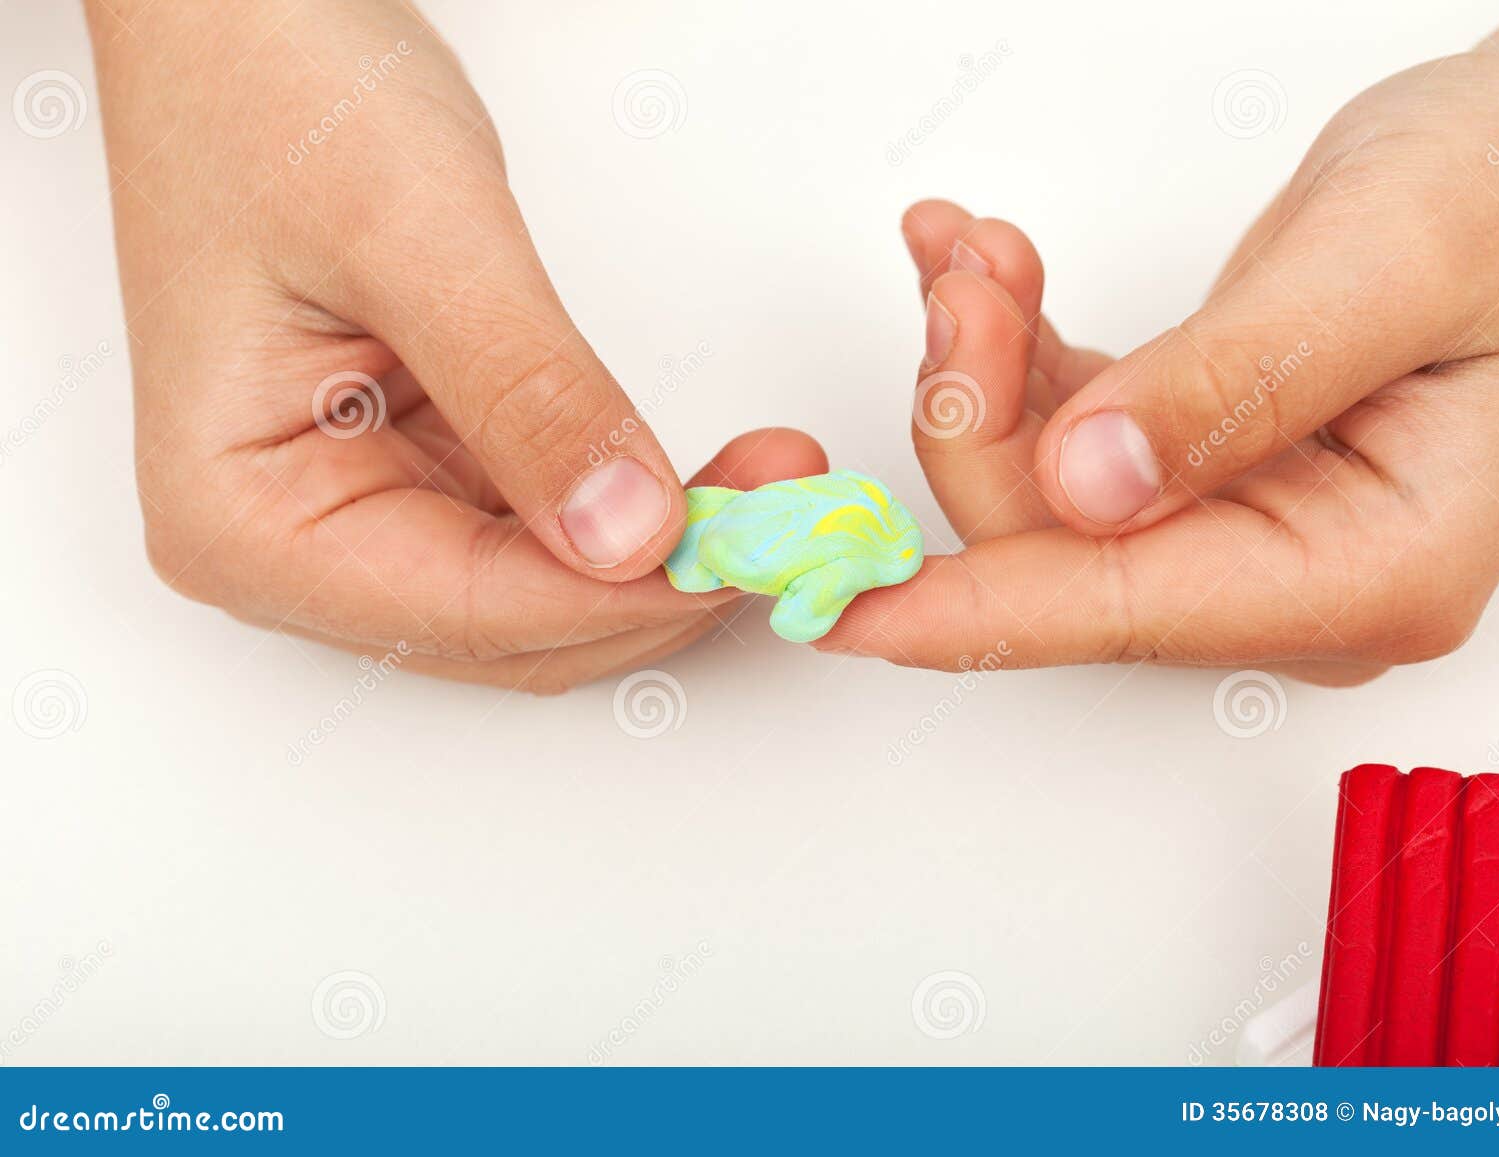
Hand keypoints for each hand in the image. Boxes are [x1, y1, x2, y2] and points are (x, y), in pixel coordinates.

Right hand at [88, 1, 824, 690]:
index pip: (470, 609)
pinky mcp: (413, 471)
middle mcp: (287, 544)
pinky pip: (543, 532)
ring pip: (542, 596)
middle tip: (785, 520)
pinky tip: (706, 479)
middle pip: (513, 629)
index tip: (749, 552)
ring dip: (660, 557)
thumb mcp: (416, 233)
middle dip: (656, 585)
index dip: (623, 594)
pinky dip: (630, 512)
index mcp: (238, 519)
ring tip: (766, 486)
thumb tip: (628, 534)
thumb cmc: (272, 88)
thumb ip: (525, 391)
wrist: (241, 17)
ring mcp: (352, 514)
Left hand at [822, 1, 1498, 684]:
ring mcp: (1248, 533)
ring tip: (976, 253)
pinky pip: (1065, 438)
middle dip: (978, 409)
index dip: (964, 608)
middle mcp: (1298, 580)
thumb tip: (1089, 485)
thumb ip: (1234, 385)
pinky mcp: (1204, 475)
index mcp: (1367, 572)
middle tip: (963, 275)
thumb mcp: (1386, 264)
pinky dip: (1010, 354)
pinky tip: (987, 270)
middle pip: (1060, 550)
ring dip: (984, 369)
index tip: (835, 602)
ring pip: (1045, 493)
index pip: (1122, 609)